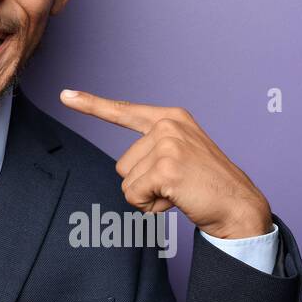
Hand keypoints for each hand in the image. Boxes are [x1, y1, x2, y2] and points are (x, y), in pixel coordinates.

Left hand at [59, 91, 272, 240]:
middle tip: (177, 184)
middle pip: (122, 165)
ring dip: (147, 196)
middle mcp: (168, 125)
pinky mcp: (166, 167)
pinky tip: (176, 199)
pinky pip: (134, 196)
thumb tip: (124, 167)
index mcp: (170, 118)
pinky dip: (150, 206)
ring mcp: (168, 144)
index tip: (65, 95)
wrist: (237, 204)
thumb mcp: (179, 156)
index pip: (123, 112)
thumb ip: (152, 151)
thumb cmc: (205, 185)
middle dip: (143, 184)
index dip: (91, 105)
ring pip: (126, 182)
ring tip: (178, 190)